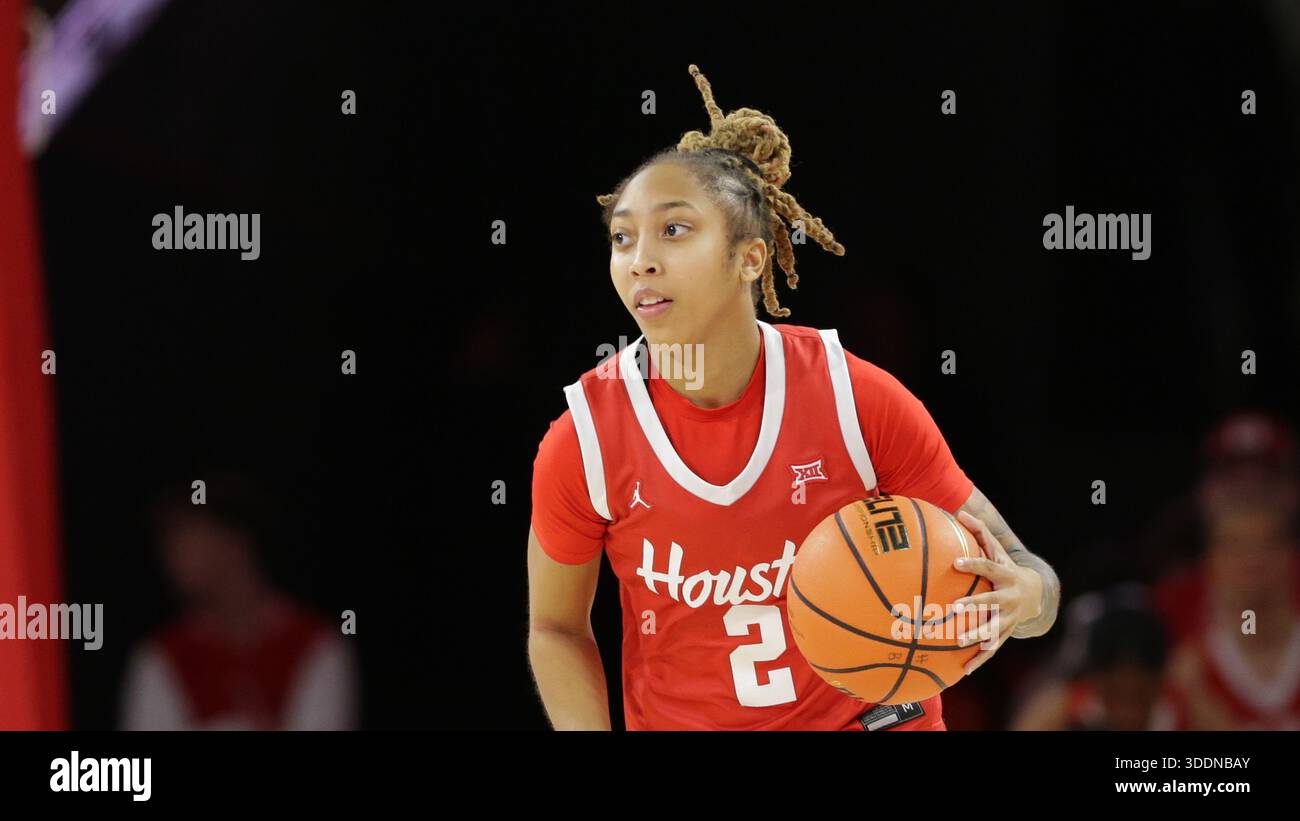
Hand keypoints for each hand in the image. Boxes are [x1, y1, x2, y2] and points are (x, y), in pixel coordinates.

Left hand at [950, 509, 1043, 676]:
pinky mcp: (1006, 633)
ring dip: (977, 635)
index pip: (988, 568)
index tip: (956, 563)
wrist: (1036, 594)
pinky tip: (965, 670)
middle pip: (990, 602)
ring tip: (959, 641)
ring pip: (992, 627)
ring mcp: (1009, 617)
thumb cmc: (1006, 567)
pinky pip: (992, 647)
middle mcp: (1008, 598)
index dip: (973, 565)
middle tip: (953, 608)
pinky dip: (980, 659)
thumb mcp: (997, 550)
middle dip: (973, 605)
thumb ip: (980, 532)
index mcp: (1005, 576)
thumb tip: (960, 513)